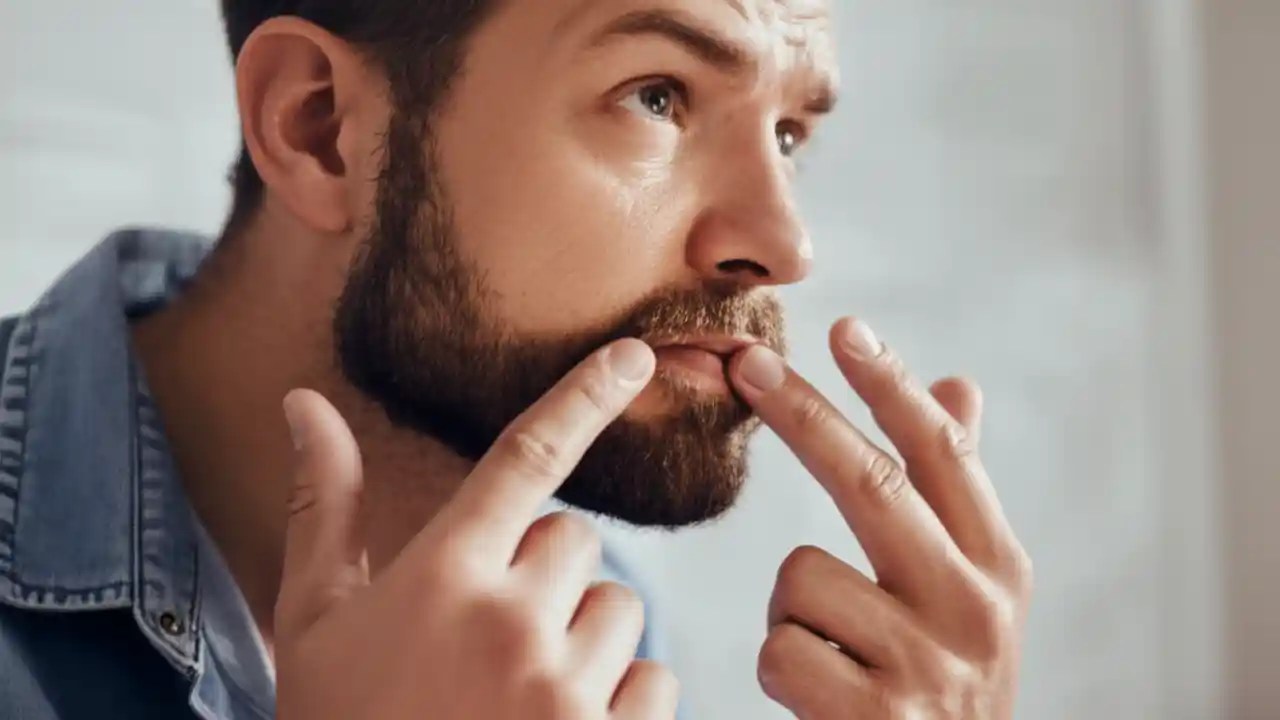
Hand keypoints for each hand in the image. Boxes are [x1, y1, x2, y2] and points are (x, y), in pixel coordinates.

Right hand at [274, 339, 678, 719]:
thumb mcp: (313, 621)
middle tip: (486, 633)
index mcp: (441, 576)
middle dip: (543, 572)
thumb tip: (304, 403)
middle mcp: (512, 621)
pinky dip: (622, 700)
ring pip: (620, 611)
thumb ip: (325, 507)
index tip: (637, 355)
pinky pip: (655, 682)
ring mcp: (566, 689)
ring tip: (517, 692)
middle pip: (577, 541)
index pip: (526, 457)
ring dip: (585, 638)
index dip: (585, 395)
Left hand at [730, 318, 1032, 718]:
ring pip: (800, 578)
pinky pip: (778, 649)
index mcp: (999, 569)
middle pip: (873, 484)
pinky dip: (782, 667)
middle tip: (744, 365)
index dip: (892, 386)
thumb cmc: (942, 680)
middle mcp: (976, 611)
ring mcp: (927, 666)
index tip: (845, 327)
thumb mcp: (969, 592)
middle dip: (803, 416)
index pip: (945, 455)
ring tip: (834, 653)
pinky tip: (823, 698)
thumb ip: (957, 495)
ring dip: (790, 610)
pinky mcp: (872, 717)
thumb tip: (962, 382)